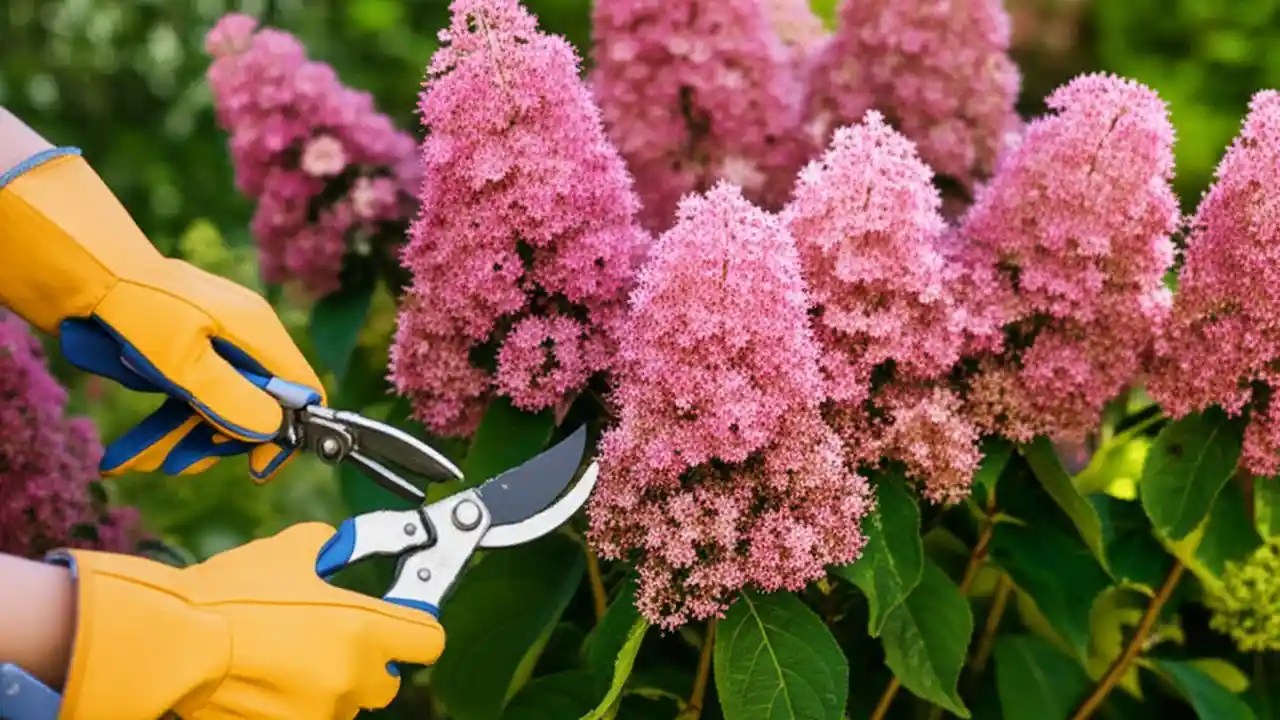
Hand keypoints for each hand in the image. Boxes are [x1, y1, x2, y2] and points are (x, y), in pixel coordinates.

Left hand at [0, 149, 323, 480]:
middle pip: (254, 407)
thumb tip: (273, 430)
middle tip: (180, 462)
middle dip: (218, 440)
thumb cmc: (133, 307)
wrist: (74, 268)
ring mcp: (206, 348)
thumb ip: (230, 397)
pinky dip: (161, 429)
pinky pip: (182, 402)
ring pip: (212, 410)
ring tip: (138, 461)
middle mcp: (239, 340)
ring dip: (180, 441)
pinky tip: (127, 456)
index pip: (300, 388)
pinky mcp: (174, 356)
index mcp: (256, 332)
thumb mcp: (182, 358)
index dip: (288, 429)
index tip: (257, 466)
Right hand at [52, 523, 444, 719]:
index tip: (404, 620)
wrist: (176, 643)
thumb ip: (330, 549)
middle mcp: (351, 677)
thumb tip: (340, 548)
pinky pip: (308, 715)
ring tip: (289, 658)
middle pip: (389, 679)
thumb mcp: (291, 551)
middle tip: (338, 639)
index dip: (416, 627)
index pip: (428, 640)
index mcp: (365, 629)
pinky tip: (268, 680)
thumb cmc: (233, 594)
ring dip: (331, 684)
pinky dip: (296, 702)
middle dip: (371, 662)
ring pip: (345, 702)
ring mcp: (321, 712)